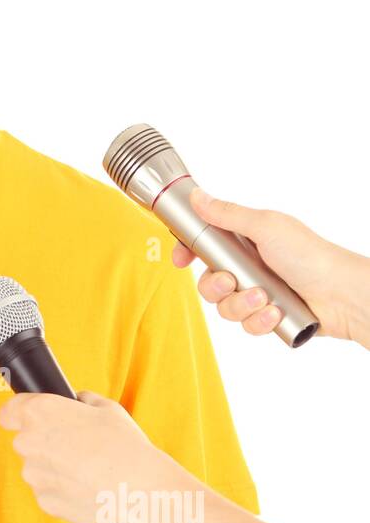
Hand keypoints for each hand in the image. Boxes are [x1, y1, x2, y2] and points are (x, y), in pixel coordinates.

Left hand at [0, 389, 187, 522]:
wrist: (140, 490)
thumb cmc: (125, 445)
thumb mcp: (107, 408)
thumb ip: (83, 400)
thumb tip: (77, 400)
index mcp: (40, 412)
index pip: (8, 412)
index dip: (18, 416)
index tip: (31, 421)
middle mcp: (29, 442)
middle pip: (26, 441)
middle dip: (46, 443)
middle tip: (77, 446)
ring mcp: (34, 475)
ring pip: (38, 468)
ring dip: (55, 468)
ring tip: (89, 470)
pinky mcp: (44, 501)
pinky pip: (49, 491)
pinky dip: (64, 490)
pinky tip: (89, 487)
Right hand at [172, 188, 368, 342]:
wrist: (341, 294)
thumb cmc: (310, 255)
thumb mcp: (266, 227)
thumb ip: (228, 214)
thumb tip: (198, 197)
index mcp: (244, 241)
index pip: (204, 244)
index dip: (188, 251)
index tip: (182, 260)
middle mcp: (247, 266)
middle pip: (207, 281)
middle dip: (216, 286)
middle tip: (232, 281)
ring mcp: (256, 292)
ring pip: (224, 307)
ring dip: (242, 305)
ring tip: (264, 297)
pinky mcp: (265, 316)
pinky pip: (245, 325)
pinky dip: (258, 320)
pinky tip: (275, 312)